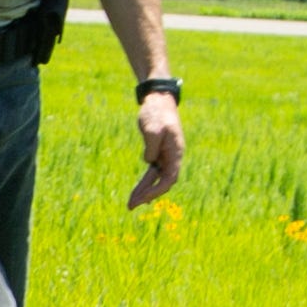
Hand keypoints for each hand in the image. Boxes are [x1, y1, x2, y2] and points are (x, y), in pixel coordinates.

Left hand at [125, 95, 184, 210]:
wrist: (157, 99)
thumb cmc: (156, 112)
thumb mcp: (152, 128)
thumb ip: (152, 146)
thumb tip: (150, 162)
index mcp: (175, 151)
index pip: (170, 178)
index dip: (158, 190)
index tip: (144, 199)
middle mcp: (172, 157)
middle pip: (162, 182)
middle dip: (147, 195)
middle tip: (131, 206)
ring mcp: (165, 156)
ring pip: (155, 179)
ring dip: (144, 191)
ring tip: (130, 204)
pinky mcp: (157, 153)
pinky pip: (152, 172)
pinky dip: (145, 183)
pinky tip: (138, 193)